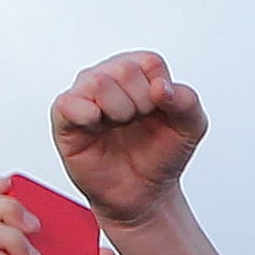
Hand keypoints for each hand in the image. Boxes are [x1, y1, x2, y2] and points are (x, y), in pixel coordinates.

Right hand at [50, 53, 206, 228]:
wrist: (142, 192)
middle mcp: (108, 76)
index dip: (160, 93)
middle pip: (125, 70)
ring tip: (118, 126)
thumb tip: (161, 87)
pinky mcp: (64, 115)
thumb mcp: (190, 128)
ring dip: (119, 112)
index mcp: (138, 72)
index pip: (150, 62)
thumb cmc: (159, 154)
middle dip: (141, 105)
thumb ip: (187, 101)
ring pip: (99, 82)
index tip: (158, 113)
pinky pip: (69, 103)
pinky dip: (88, 116)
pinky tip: (97, 128)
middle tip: (137, 123)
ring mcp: (84, 93)